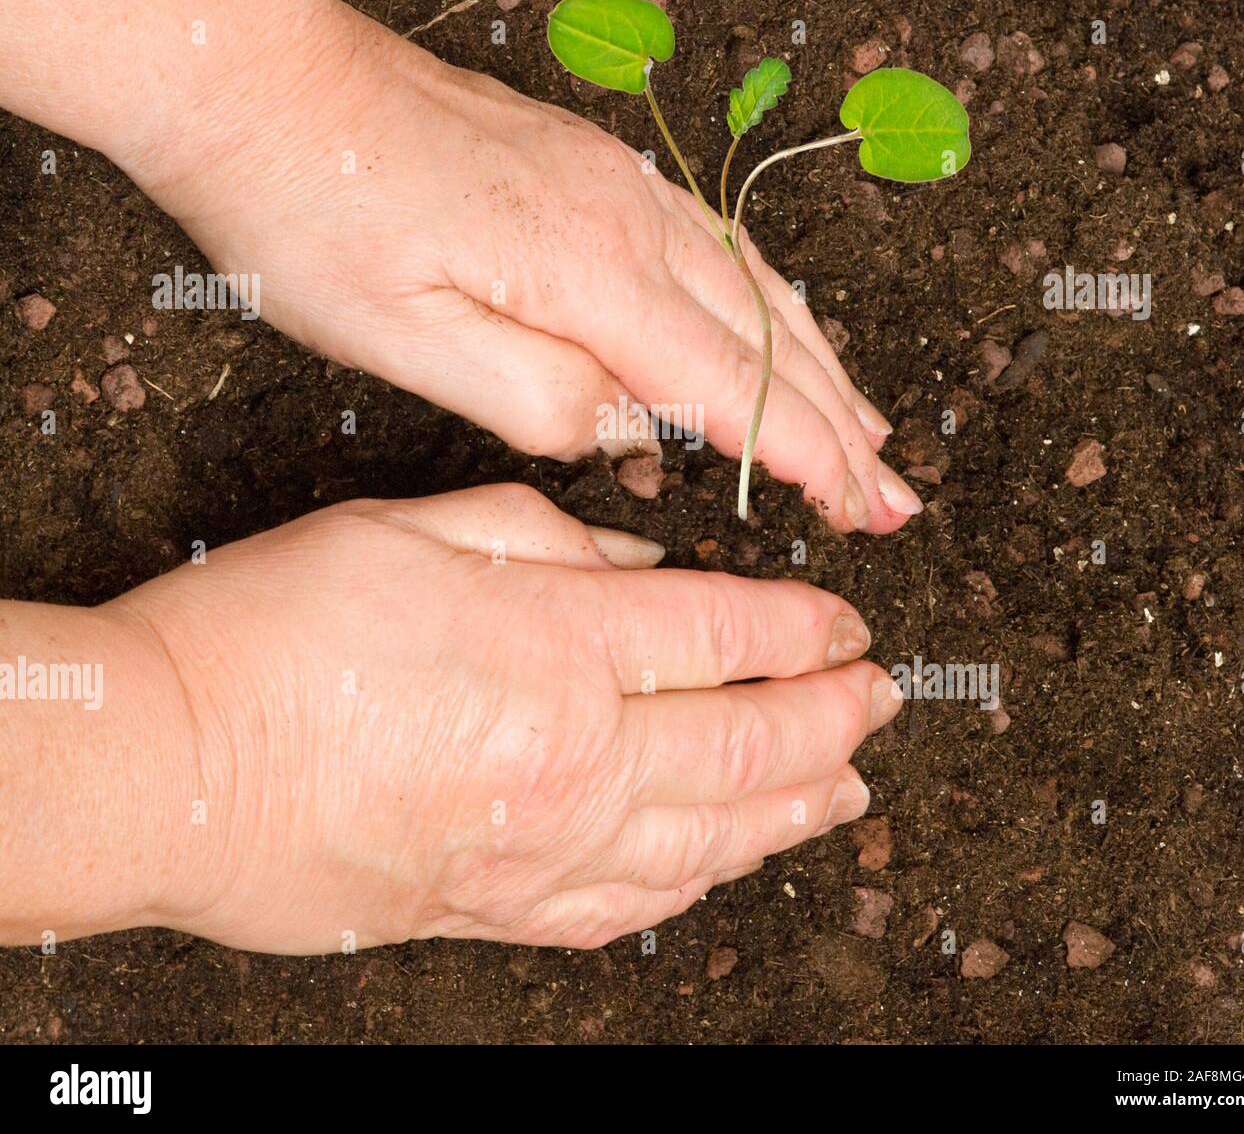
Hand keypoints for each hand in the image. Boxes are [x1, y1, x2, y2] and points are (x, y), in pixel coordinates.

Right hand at [115, 484, 898, 951]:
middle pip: (749, 741)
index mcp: (556, 645)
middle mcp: (573, 757)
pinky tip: (735, 858)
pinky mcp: (498, 909)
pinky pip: (634, 906)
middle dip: (834, 717)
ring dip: (797, 806)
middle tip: (883, 699)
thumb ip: (548, 539)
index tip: (850, 624)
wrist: (167, 767)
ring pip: (715, 835)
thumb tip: (642, 566)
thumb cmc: (273, 633)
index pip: (728, 633)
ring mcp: (542, 848)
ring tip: (849, 785)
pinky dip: (704, 879)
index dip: (806, 628)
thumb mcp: (415, 528)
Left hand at [136, 2, 922, 534]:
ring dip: (821, 365)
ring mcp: (617, 184)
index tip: (861, 510)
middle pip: (766, 336)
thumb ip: (536, 398)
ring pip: (755, 286)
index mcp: (589, 269)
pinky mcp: (593, 170)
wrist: (267, 81)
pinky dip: (769, 305)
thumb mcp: (405, 339)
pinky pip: (715, 246)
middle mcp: (628, 218)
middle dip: (841, 425)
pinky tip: (783, 329)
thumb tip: (625, 430)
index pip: (730, 383)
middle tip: (896, 494)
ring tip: (872, 426)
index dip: (804, 455)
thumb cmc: (316, 214)